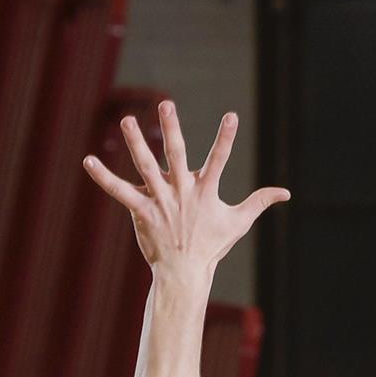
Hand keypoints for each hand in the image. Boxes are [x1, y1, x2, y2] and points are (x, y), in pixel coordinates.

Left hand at [83, 102, 289, 280]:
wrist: (185, 273)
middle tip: (166, 103)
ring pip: (146, 167)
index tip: (231, 115)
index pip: (219, 159)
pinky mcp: (141, 211)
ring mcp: (160, 200)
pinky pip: (120, 191)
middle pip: (176, 154)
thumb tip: (286, 193)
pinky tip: (89, 160)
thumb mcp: (239, 222)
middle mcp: (182, 192)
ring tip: (127, 121)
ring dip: (136, 143)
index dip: (226, 138)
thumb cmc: (211, 246)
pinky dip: (103, 177)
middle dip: (172, 128)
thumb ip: (260, 201)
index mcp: (206, 191)